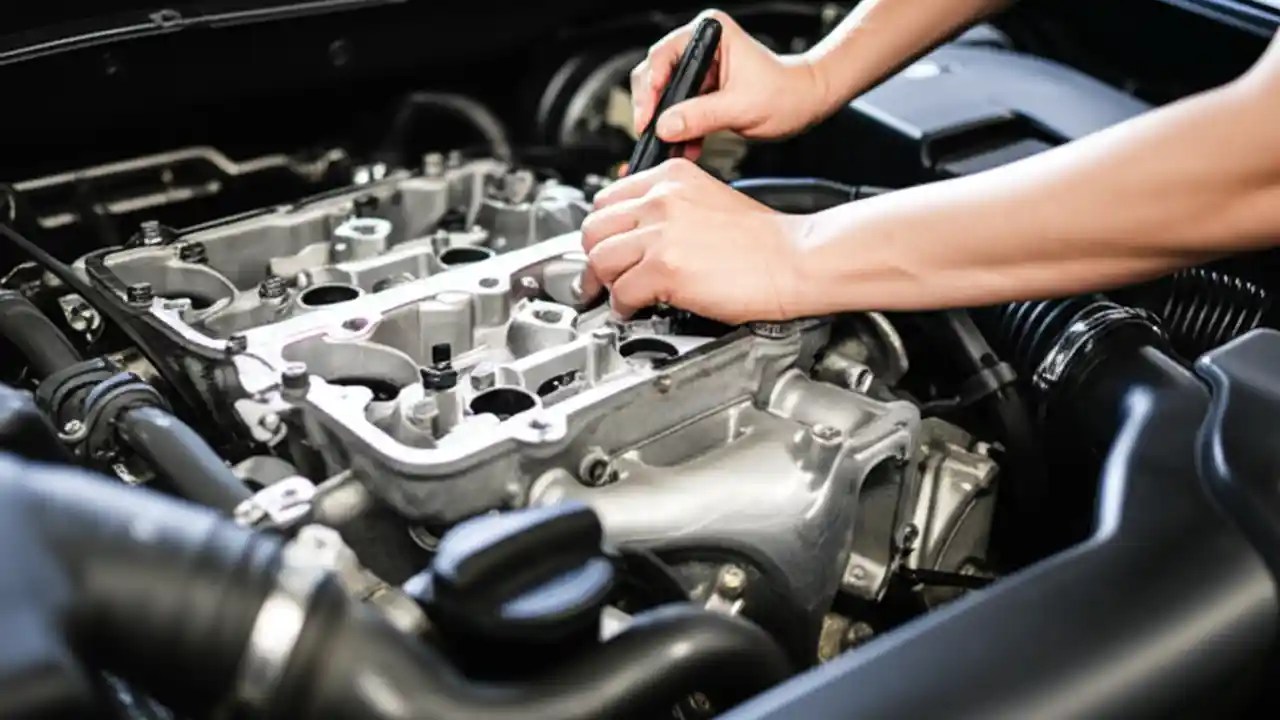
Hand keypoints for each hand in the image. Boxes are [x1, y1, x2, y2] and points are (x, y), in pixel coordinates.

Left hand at [579, 158, 809, 323]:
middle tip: (602, 277)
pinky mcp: (665, 268)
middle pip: (595, 228)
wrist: (795, 259)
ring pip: (600, 259)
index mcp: (671, 177)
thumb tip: (639, 237)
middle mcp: (661, 199)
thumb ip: (669, 210)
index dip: (604, 229)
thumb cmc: (763, 240)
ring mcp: (661, 233)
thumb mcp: (708, 201)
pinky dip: (623, 307)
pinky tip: (633, 310)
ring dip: (606, 284)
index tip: (607, 246)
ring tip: (618, 295)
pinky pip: (622, 292)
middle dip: (595, 257)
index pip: (608, 198)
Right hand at [631, 9, 829, 160]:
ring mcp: (700, 67)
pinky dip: (678, 130)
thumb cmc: (785, 92)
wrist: (805, 103)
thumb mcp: (741, 106)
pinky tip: (683, 147)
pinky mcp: (702, 89)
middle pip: (656, 74)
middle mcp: (701, 45)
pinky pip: (679, 109)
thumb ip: (701, 116)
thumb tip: (665, 126)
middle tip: (651, 133)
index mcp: (710, 33)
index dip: (651, 88)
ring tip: (668, 146)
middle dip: (653, 107)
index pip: (663, 56)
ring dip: (665, 123)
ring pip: (665, 95)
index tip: (648, 117)